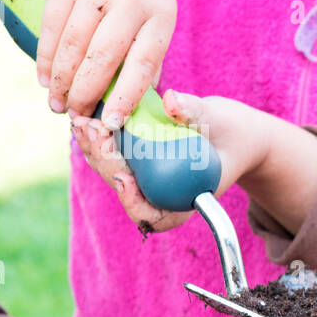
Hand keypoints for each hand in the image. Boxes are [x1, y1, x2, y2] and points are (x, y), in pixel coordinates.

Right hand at [32, 0, 177, 125]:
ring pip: (72, 45)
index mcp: (160, 14)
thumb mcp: (157, 18)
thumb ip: (149, 58)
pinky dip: (46, 59)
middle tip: (75, 117)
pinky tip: (45, 79)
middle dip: (85, 93)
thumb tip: (134, 106)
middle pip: (101, 56)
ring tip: (57, 105)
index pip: (142, 62)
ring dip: (61, 81)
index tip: (110, 123)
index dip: (125, 96)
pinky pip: (50, 29)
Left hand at [72, 89, 269, 231]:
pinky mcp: (137, 161)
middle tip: (94, 133)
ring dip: (94, 149)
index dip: (134, 203)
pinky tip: (88, 115)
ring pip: (112, 171)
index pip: (155, 216)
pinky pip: (113, 153)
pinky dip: (99, 137)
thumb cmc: (233, 133)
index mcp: (185, 200)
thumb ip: (196, 113)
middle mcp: (161, 193)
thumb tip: (172, 101)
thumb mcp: (219, 123)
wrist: (233, 133)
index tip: (125, 180)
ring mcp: (147, 178)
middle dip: (105, 162)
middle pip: (125, 189)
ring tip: (83, 123)